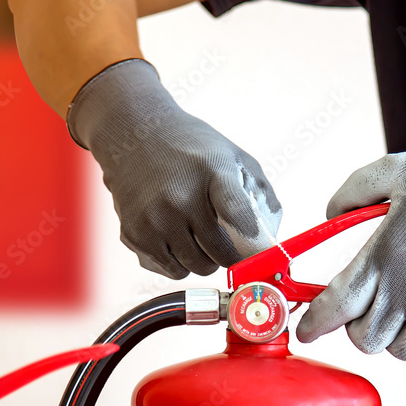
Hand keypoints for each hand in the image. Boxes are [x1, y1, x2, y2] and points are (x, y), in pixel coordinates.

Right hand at [68, 59, 280, 278]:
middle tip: (226, 241)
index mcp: (212, 171)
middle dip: (230, 254)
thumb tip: (273, 239)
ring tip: (199, 237)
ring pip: (197, 268)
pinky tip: (177, 239)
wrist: (133, 135)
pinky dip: (180, 262)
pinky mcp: (135, 234)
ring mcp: (155, 218)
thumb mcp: (232, 156)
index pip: (236, 212)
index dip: (253, 240)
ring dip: (205, 260)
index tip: (261, 252)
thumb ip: (260, 193)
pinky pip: (172, 270)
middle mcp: (180, 196)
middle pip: (221, 254)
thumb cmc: (190, 149)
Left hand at [296, 113, 405, 361]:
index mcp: (381, 259)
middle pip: (362, 339)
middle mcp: (404, 293)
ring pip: (399, 349)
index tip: (305, 329)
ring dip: (394, 334)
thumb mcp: (394, 170)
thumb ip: (352, 192)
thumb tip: (329, 216)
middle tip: (365, 306)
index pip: (332, 308)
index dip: (312, 324)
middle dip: (356, 327)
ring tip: (403, 306)